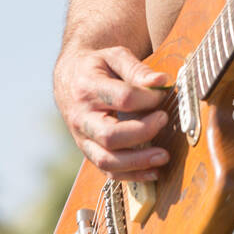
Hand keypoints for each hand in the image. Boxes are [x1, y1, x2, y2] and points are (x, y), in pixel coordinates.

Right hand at [53, 43, 171, 181]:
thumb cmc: (97, 66)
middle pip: (110, 135)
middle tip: (163, 119)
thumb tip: (162, 82)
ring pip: (106, 160)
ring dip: (137, 162)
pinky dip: (131, 176)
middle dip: (142, 132)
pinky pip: (107, 171)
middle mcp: (81, 117)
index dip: (147, 99)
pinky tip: (152, 172)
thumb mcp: (114, 57)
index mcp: (87, 88)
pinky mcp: (88, 151)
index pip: (122, 98)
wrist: (70, 78)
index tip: (161, 94)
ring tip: (163, 156)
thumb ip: (137, 69)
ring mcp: (82, 138)